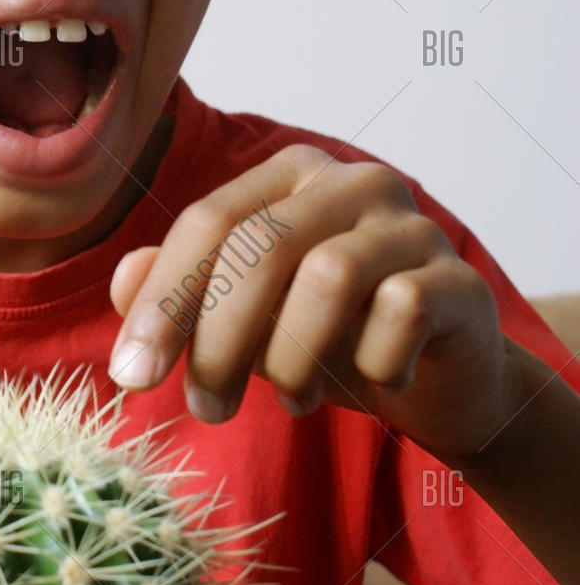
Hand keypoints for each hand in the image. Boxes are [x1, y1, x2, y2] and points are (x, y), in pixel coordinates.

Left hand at [107, 144, 519, 461]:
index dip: (163, 301)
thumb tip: (124, 282)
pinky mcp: (459, 279)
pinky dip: (372, 361)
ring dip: (293, 356)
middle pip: (262, 246)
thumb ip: (183, 293)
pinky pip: (402, 311)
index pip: (209, 222)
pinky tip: (373, 382)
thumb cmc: (331, 339)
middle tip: (206, 408)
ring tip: (291, 400)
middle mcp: (351, 183)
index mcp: (289, 177)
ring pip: (329, 275)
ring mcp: (411, 225)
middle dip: (219, 338)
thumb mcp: (246, 320)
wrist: (442, 380)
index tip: (131, 377)